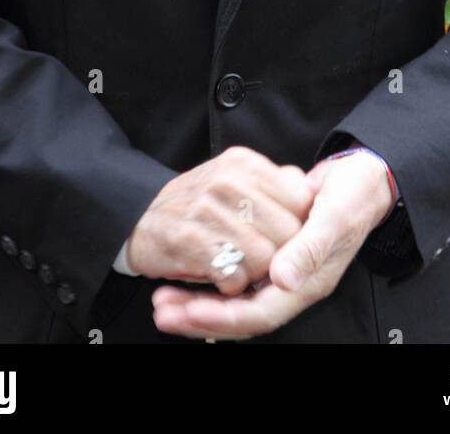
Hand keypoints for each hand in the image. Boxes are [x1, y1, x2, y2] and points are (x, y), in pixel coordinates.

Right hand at [125, 145, 314, 293]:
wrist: (139, 217)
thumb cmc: (197, 204)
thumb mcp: (235, 178)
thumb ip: (274, 182)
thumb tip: (309, 189)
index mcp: (244, 163)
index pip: (300, 198)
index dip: (299, 225)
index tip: (285, 237)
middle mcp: (228, 180)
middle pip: (287, 232)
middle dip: (281, 254)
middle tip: (263, 260)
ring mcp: (207, 209)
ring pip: (264, 258)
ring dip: (255, 272)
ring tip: (239, 267)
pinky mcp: (188, 240)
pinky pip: (233, 276)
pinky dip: (232, 285)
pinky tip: (220, 276)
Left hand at [151, 149, 393, 339]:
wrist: (363, 178)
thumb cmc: (353, 196)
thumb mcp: (335, 216)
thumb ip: (309, 248)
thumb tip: (282, 279)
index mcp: (307, 283)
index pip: (257, 315)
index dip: (220, 317)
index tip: (185, 312)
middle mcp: (291, 284)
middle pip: (239, 315)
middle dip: (199, 317)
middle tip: (161, 311)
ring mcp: (281, 273)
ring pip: (234, 300)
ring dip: (199, 301)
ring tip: (164, 299)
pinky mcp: (272, 256)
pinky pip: (237, 279)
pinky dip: (211, 279)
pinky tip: (187, 273)